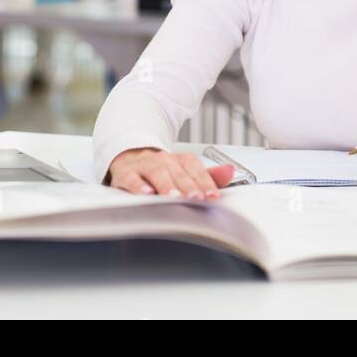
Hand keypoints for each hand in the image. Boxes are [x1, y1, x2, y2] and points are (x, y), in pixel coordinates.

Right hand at [107, 148, 233, 199]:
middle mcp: (164, 160)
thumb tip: (230, 171)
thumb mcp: (186, 172)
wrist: (131, 158)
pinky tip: (146, 193)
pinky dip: (138, 185)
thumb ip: (209, 176)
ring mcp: (145, 166)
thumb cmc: (163, 171)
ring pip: (157, 174)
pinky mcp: (126, 173)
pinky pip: (131, 178)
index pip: (196, 170)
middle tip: (196, 198)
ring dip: (167, 186)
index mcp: (181, 160)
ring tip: (174, 197)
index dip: (205, 183)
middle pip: (178, 173)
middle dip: (188, 186)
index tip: (213, 196)